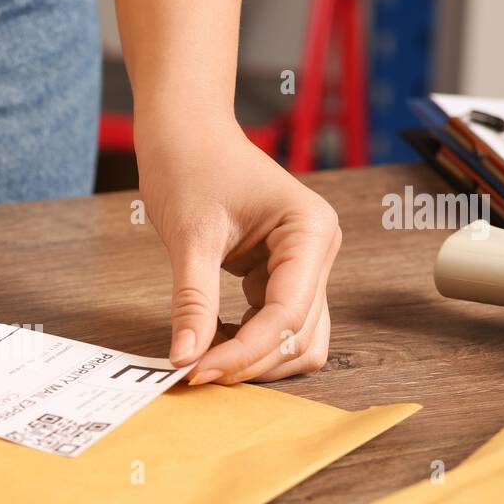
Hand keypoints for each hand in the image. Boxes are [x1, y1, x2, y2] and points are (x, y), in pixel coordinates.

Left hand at [139, 120, 341, 383]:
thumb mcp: (189, 235)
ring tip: (202, 360)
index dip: (244, 352)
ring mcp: (306, 266)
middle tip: (194, 371)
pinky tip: (209, 342)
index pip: (287, 314)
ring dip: (255, 359)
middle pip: (299, 336)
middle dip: (251, 360)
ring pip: (296, 340)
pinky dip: (248, 344)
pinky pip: (276, 327)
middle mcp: (318, 251)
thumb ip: (193, 301)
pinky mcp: (282, 277)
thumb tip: (184, 358)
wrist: (186, 132)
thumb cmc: (191, 164)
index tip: (198, 371)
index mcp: (310, 231)